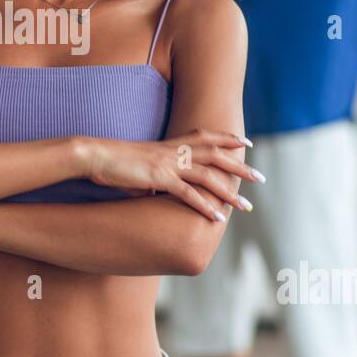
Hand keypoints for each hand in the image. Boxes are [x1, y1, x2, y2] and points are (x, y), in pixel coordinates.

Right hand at [84, 128, 262, 221]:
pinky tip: (217, 218)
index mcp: (171, 145)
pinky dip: (204, 207)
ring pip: (209, 177)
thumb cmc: (114, 162)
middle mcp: (175, 152)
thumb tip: (159, 190)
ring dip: (230, 192)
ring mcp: (169, 165)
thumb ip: (155, 177)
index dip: (227, 138)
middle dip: (240, 168)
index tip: (245, 142)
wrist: (96, 156)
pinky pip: (188, 195)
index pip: (206, 137)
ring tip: (246, 206)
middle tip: (260, 178)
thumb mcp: (140, 167)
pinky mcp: (160, 179)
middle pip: (216, 156)